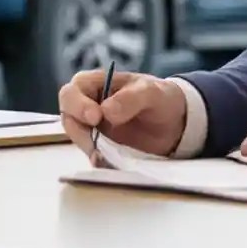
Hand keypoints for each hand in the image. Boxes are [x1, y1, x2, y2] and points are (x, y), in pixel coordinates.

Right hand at [58, 70, 186, 164]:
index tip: (95, 117)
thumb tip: (106, 111)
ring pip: (78, 139)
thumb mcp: (151, 92)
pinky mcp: (102, 147)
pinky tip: (112, 163)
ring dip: (89, 148)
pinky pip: (93, 155)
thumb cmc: (161, 98)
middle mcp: (89, 106)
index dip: (77, 104)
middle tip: (96, 142)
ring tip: (106, 156)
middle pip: (68, 117)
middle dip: (79, 131)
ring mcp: (94, 128)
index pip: (71, 91)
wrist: (177, 123)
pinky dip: (100, 161)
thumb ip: (130, 98)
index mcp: (96, 84)